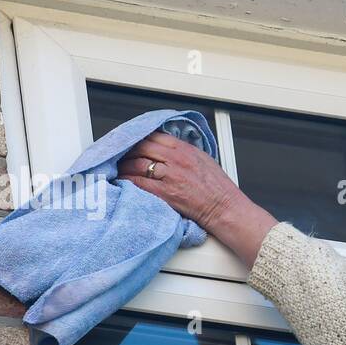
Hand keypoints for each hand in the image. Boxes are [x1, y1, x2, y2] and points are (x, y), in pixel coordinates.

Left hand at [116, 131, 241, 233]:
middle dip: (128, 151)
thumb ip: (184, 151)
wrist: (225, 208)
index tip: (133, 143)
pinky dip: (128, 181)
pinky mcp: (166, 193)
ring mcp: (170, 176)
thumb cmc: (218, 188)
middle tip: (120, 155)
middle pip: (142, 148)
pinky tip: (123, 182)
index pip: (154, 136)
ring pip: (137, 164)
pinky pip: (140, 183)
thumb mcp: (204, 159)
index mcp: (185, 149)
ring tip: (119, 169)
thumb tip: (167, 148)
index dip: (139, 138)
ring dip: (125, 166)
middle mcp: (176, 160)